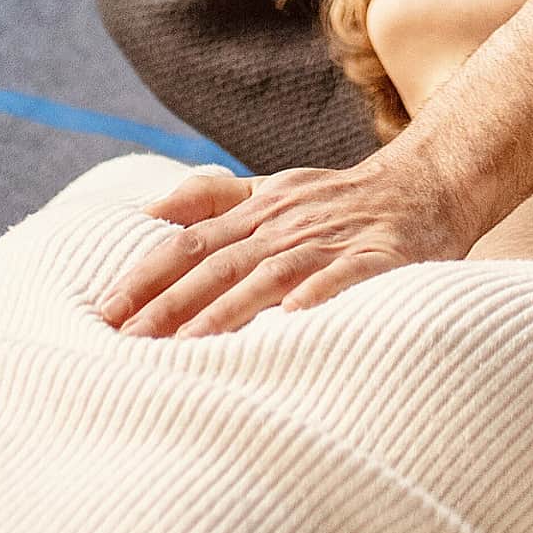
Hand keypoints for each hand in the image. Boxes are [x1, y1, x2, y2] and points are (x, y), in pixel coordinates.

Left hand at [98, 153, 475, 338]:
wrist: (427, 184)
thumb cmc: (344, 198)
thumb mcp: (277, 189)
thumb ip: (215, 198)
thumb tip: (150, 211)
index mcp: (260, 213)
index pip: (190, 245)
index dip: (146, 277)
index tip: (105, 314)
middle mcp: (288, 225)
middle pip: (219, 265)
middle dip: (169, 305)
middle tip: (126, 345)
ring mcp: (333, 240)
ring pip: (270, 275)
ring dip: (227, 310)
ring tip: (188, 348)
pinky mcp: (381, 255)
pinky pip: (347, 276)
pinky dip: (320, 293)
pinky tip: (293, 318)